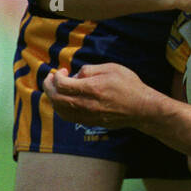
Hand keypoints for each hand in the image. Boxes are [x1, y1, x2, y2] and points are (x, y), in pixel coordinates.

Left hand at [43, 63, 157, 129]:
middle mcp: (86, 104)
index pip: (62, 84)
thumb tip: (76, 74)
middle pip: (56, 98)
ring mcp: (87, 115)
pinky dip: (61, 108)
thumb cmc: (129, 86)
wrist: (141, 108)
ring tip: (56, 90)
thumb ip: (90, 69)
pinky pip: (68, 117)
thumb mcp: (111, 68)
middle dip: (49, 86)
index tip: (63, 71)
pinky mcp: (90, 122)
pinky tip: (64, 101)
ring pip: (60, 110)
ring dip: (53, 98)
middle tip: (51, 79)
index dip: (57, 76)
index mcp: (91, 88)